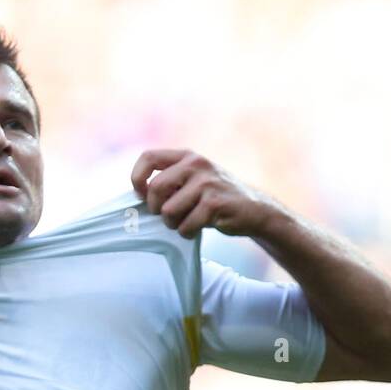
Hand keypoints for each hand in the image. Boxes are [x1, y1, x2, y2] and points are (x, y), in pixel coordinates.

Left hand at [130, 149, 273, 238]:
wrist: (253, 209)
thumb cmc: (215, 198)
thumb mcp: (193, 180)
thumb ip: (170, 182)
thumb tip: (138, 196)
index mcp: (186, 156)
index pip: (148, 157)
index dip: (137, 179)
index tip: (142, 196)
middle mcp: (196, 164)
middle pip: (155, 189)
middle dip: (157, 210)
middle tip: (170, 216)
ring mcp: (206, 182)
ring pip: (168, 211)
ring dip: (174, 224)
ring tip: (188, 221)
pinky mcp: (214, 203)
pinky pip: (185, 225)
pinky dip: (187, 233)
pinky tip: (198, 228)